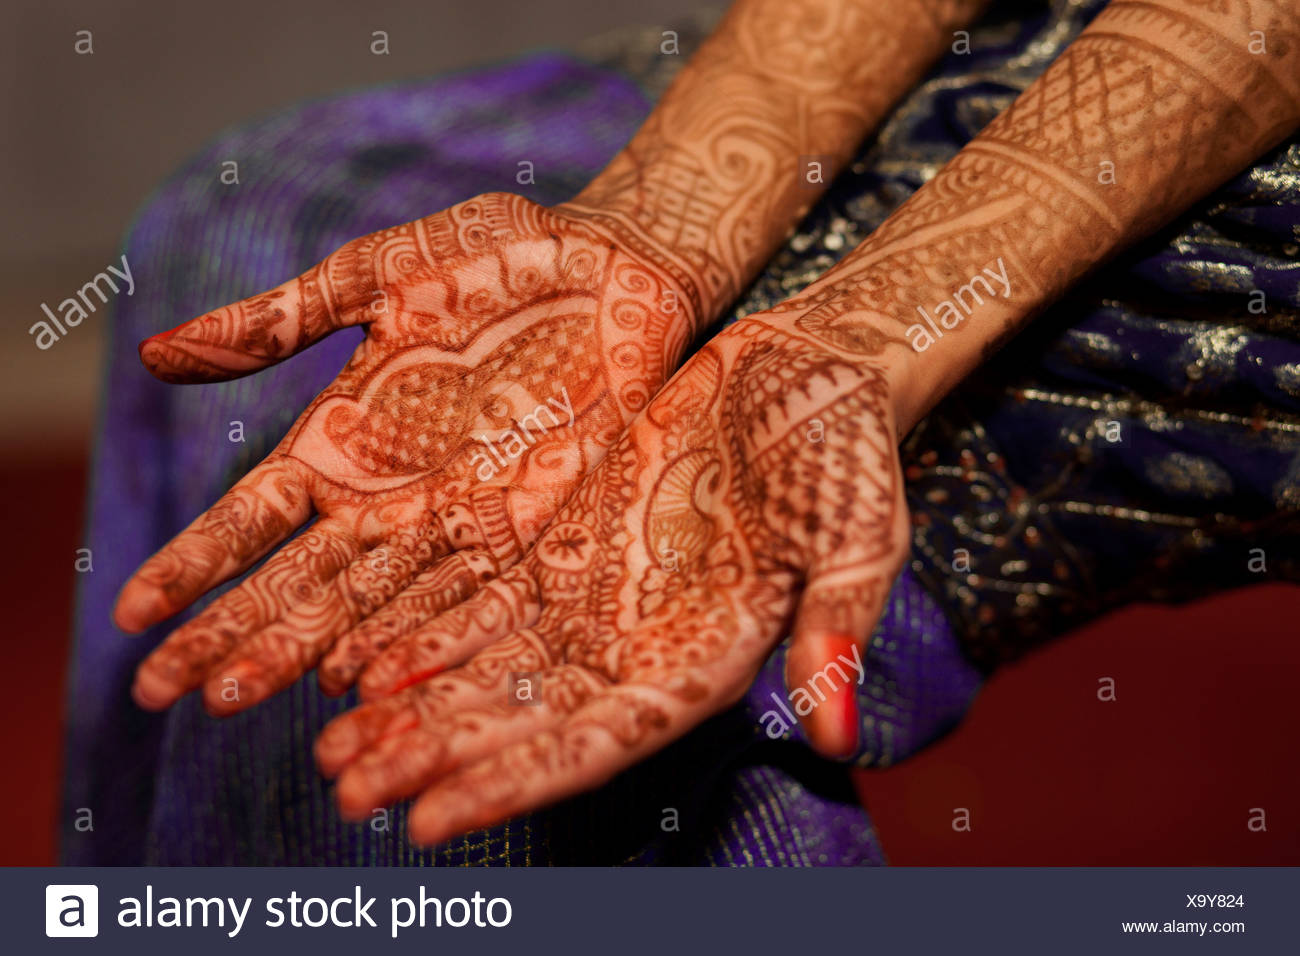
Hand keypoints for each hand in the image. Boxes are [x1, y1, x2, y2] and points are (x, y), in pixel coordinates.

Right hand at [116, 192, 696, 713]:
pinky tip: (358, 679)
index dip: (191, 563)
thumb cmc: (495, 255)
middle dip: (226, 631)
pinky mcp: (526, 524)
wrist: (615, 263)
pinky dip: (409, 635)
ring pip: (364, 601)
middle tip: (159, 692)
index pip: (249, 515)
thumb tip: (149, 356)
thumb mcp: (373, 279)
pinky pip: (460, 591)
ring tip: (234, 698)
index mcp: (343, 435)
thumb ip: (279, 323)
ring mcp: (455, 515)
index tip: (130, 614)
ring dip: (300, 650)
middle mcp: (389, 492)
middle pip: (293, 577)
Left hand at [315, 316, 909, 843]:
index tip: (432, 818)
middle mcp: (633, 641)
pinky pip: (479, 592)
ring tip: (332, 745)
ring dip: (411, 707)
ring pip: (486, 664)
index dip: (516, 779)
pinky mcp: (561, 538)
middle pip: (522, 716)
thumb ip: (835, 633)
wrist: (806, 374)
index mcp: (701, 659)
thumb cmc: (850, 456)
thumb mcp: (855, 540)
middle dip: (437, 756)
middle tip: (347, 788)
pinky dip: (422, 626)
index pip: (599, 741)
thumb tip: (842, 738)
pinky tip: (358, 659)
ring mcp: (591, 592)